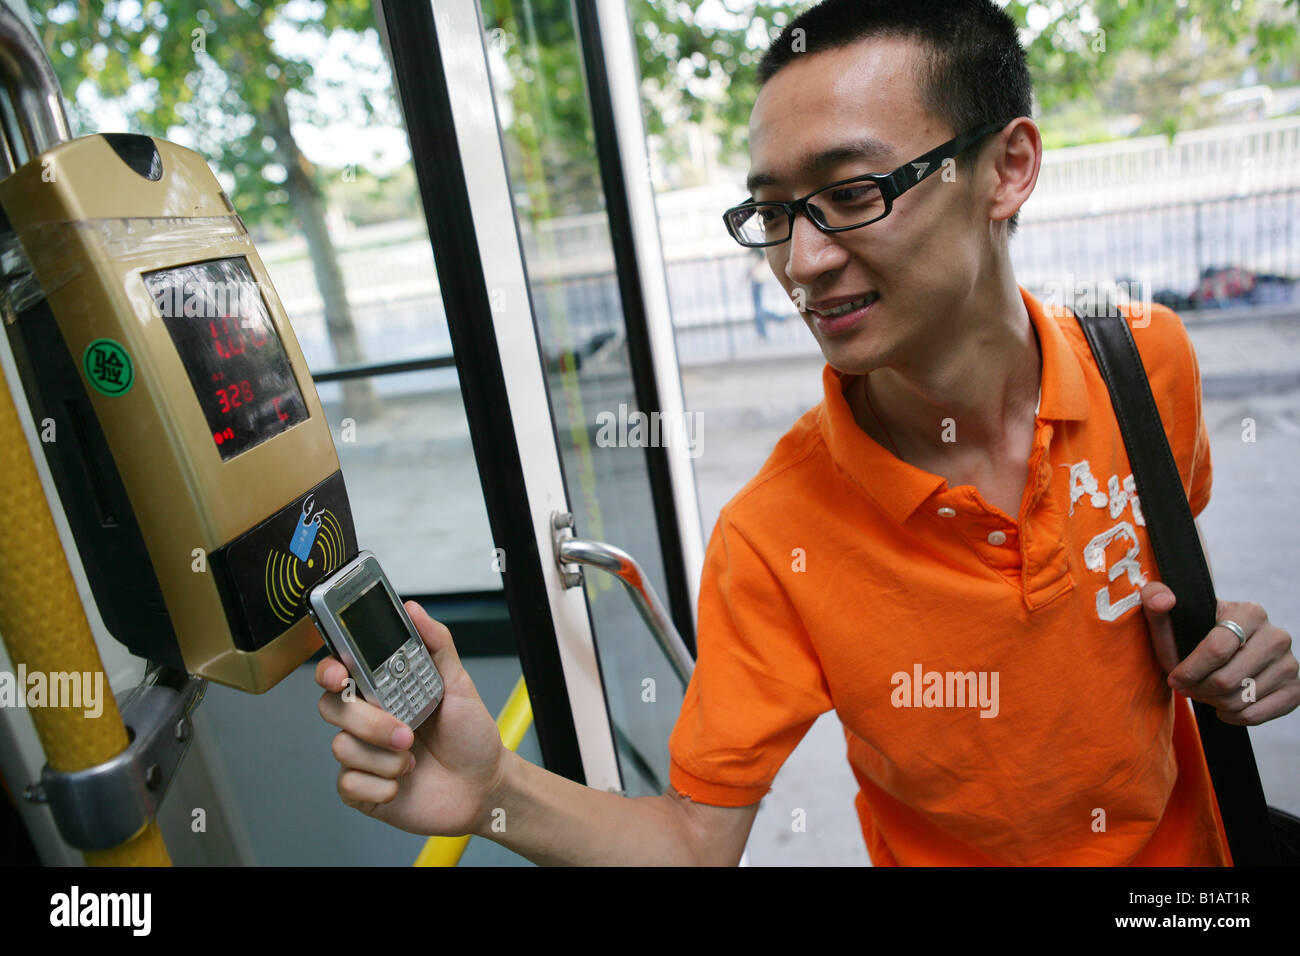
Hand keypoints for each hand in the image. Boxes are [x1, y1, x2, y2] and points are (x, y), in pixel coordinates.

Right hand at [315, 602, 508, 836]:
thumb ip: (436, 643)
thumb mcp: (458, 683)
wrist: (482, 786)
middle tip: (406, 730)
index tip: (339, 675)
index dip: (330, 670)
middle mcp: (367, 719)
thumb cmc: (469, 736)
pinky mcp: (362, 789)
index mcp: (383, 691)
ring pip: (341, 747)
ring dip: (384, 756)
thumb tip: (413, 610)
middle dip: (369, 721)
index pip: (338, 672)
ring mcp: (362, 754)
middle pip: (332, 708)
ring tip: (413, 757)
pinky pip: (348, 784)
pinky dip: (380, 785)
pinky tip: (402, 782)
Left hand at [1141, 581, 1299, 724]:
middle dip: (1199, 689)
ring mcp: (1289, 664)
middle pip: (1227, 680)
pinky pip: (1257, 715)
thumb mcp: (1172, 616)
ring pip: (1241, 700)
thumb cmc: (1192, 633)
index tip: (1174, 679)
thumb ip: (1155, 598)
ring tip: (1204, 693)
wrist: (1224, 652)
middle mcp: (1277, 636)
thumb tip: (1165, 600)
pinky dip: (1233, 717)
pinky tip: (1222, 706)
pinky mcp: (1295, 689)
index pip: (1216, 650)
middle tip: (1189, 688)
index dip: (1189, 670)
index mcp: (1250, 612)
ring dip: (1213, 703)